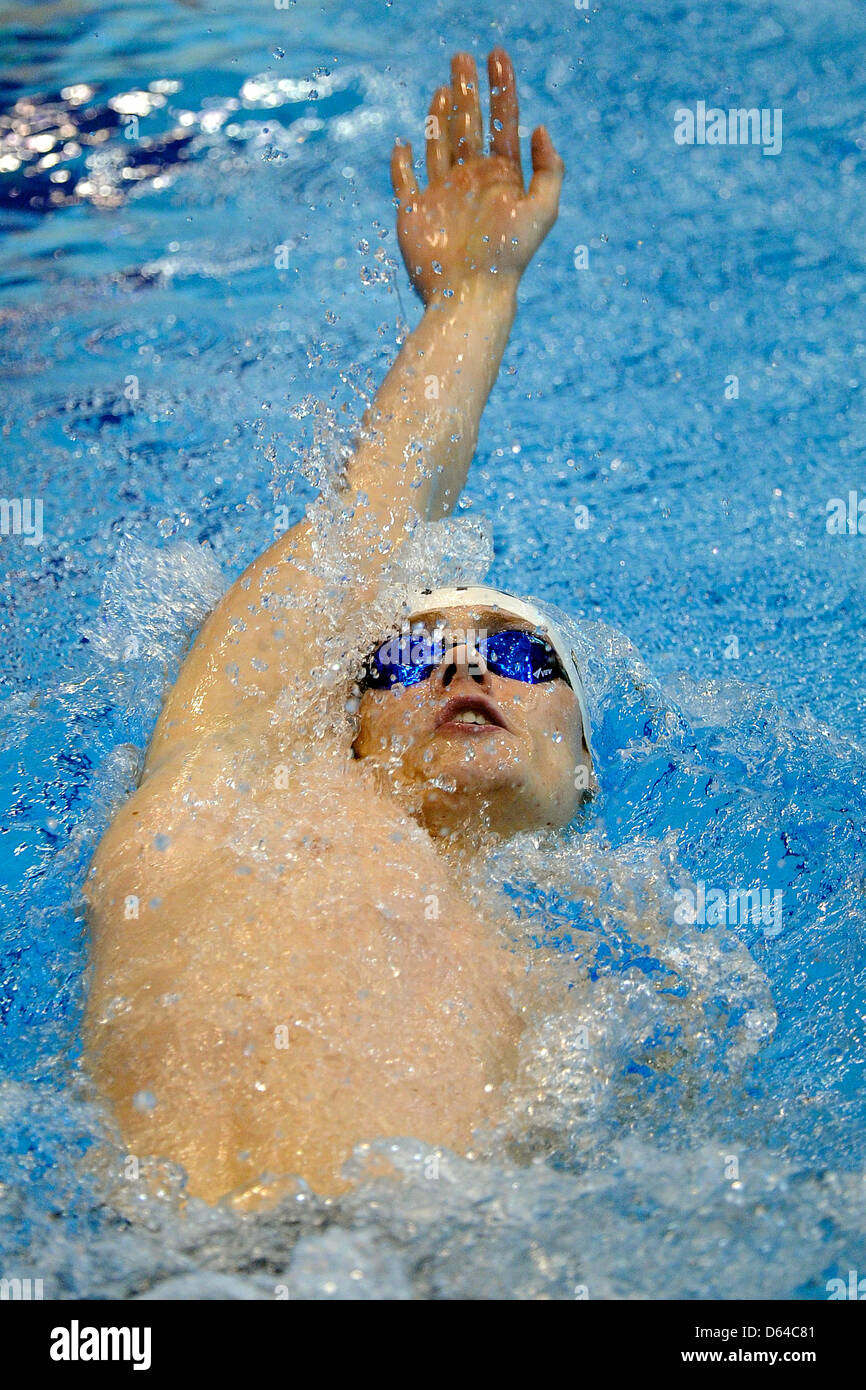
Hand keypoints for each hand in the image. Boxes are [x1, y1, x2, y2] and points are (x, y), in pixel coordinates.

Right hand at [390, 48, 564, 304]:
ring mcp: (442, 194)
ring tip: (444, 88)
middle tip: (462, 57)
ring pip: (439, 143)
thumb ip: (549, 169)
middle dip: (468, 89)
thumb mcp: (543, 209)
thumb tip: (541, 128)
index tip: (498, 55)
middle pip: (469, 124)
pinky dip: (403, 160)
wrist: (470, 293)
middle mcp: (472, 180)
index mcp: (503, 176)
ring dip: (440, 116)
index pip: (503, 122)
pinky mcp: (414, 210)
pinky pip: (405, 179)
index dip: (502, 87)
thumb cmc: (509, 256)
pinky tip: (405, 142)